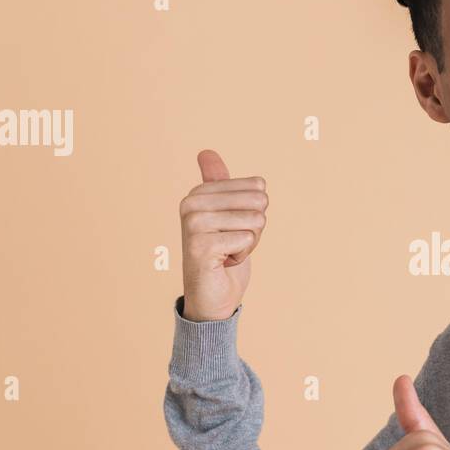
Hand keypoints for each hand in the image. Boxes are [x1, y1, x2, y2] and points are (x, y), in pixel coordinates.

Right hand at [179, 149, 267, 321]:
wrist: (212, 297)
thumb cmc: (223, 255)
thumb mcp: (227, 215)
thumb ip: (218, 184)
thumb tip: (206, 151)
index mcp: (198, 193)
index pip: (257, 187)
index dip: (256, 212)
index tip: (234, 229)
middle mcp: (191, 204)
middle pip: (258, 202)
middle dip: (255, 228)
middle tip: (233, 243)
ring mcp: (193, 224)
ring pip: (255, 221)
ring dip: (249, 244)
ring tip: (228, 253)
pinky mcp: (200, 245)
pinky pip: (246, 240)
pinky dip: (242, 256)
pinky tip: (223, 263)